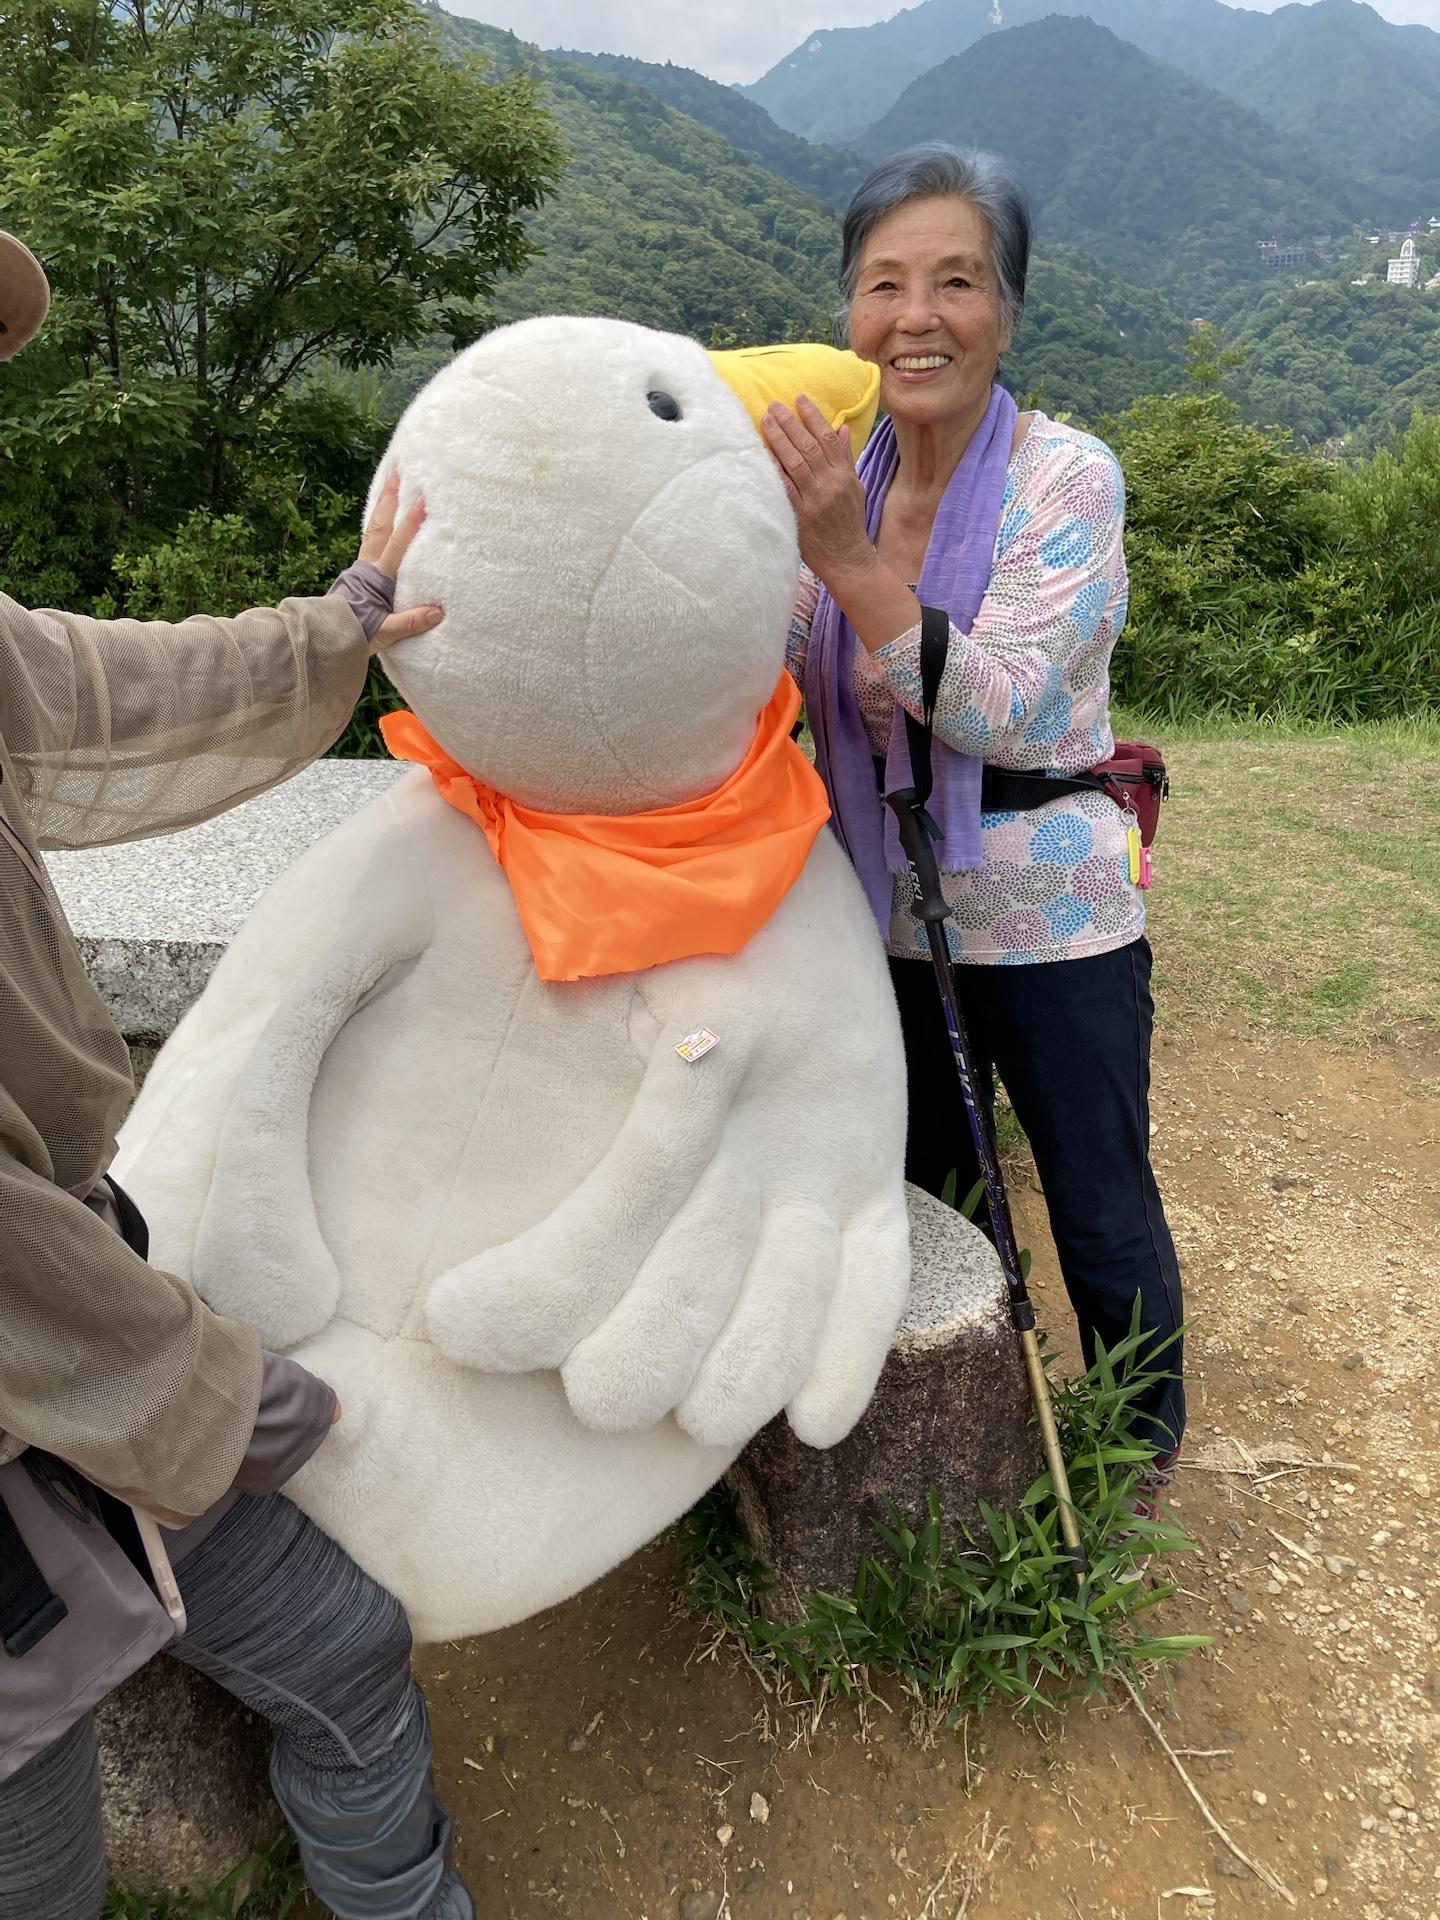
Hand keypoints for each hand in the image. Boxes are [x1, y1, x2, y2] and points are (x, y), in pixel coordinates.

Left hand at [356, 471, 440, 651]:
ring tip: (391, 481)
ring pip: (374, 527)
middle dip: (391, 497)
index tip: (422, 500)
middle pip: (381, 524)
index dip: (411, 523)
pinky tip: (383, 514)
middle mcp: (369, 566)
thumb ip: (410, 621)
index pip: (397, 544)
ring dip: (383, 503)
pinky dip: (379, 520)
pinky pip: (371, 538)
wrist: (326, 637)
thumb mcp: (385, 632)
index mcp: (378, 577)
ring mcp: (362, 566)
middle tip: (399, 470)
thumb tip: (438, 611)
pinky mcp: (360, 572)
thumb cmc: (355, 634)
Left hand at [761, 393, 872, 584]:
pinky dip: (774, 470)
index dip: (813, 416)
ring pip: (795, 463)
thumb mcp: (854, 487)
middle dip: (790, 423)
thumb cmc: (849, 522)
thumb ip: (845, 458)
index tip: (800, 399)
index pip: (827, 439)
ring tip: (766, 421)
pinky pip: (784, 488)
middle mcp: (830, 485)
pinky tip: (762, 454)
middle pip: (808, 447)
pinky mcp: (800, 516)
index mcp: (844, 475)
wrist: (847, 558)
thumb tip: (841, 429)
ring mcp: (814, 501)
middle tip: (774, 406)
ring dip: (779, 439)